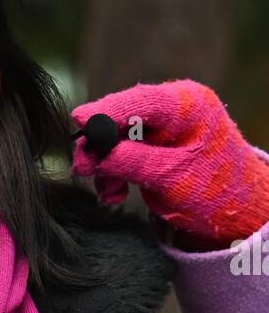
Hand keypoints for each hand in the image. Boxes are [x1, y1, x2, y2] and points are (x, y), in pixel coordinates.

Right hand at [71, 79, 268, 243]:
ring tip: (109, 194)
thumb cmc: (215, 191)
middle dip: (99, 146)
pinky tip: (116, 193)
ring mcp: (162, 126)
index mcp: (189, 106)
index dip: (107, 111)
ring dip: (105, 166)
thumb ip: (133, 163)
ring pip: (118, 138)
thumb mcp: (171, 179)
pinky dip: (114, 173)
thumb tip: (95, 154)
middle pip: (123, 119)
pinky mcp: (153, 143)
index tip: (78, 119)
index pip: (140, 101)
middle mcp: (174, 108)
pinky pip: (123, 152)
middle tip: (81, 169)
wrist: (234, 210)